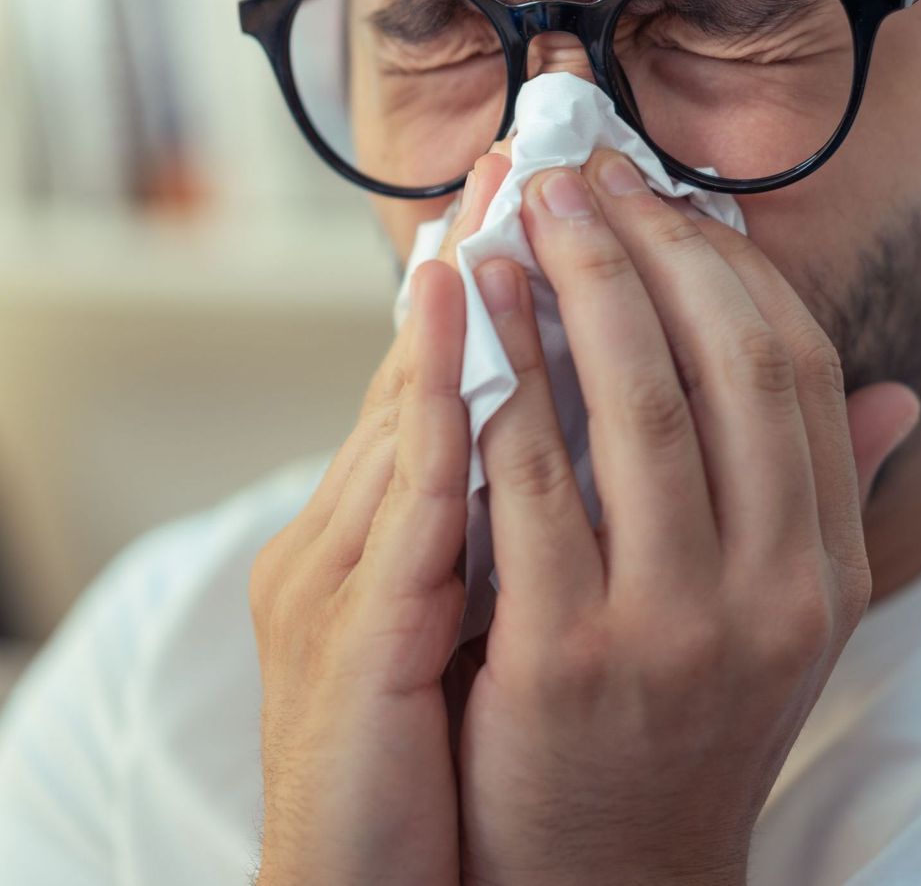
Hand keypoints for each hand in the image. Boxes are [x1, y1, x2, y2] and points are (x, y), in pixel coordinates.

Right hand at [248, 157, 508, 884]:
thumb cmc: (442, 766)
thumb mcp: (482, 632)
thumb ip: (523, 530)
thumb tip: (582, 442)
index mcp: (385, 539)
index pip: (446, 385)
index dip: (496, 288)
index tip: (551, 200)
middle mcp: (349, 540)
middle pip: (418, 367)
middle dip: (485, 256)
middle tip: (531, 153)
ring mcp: (337, 579)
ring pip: (405, 403)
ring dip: (454, 288)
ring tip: (502, 189)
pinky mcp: (343, 630)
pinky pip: (403, 489)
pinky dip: (428, 385)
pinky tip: (459, 303)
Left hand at [454, 153, 920, 885]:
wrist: (609, 878)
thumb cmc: (677, 723)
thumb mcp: (776, 624)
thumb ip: (817, 500)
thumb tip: (896, 398)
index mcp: (825, 567)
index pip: (797, 367)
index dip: (726, 263)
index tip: (659, 195)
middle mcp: (772, 591)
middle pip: (722, 361)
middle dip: (644, 246)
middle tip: (576, 172)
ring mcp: (674, 625)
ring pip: (631, 403)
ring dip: (570, 287)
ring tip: (519, 215)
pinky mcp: (569, 657)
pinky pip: (532, 481)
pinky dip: (500, 381)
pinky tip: (470, 319)